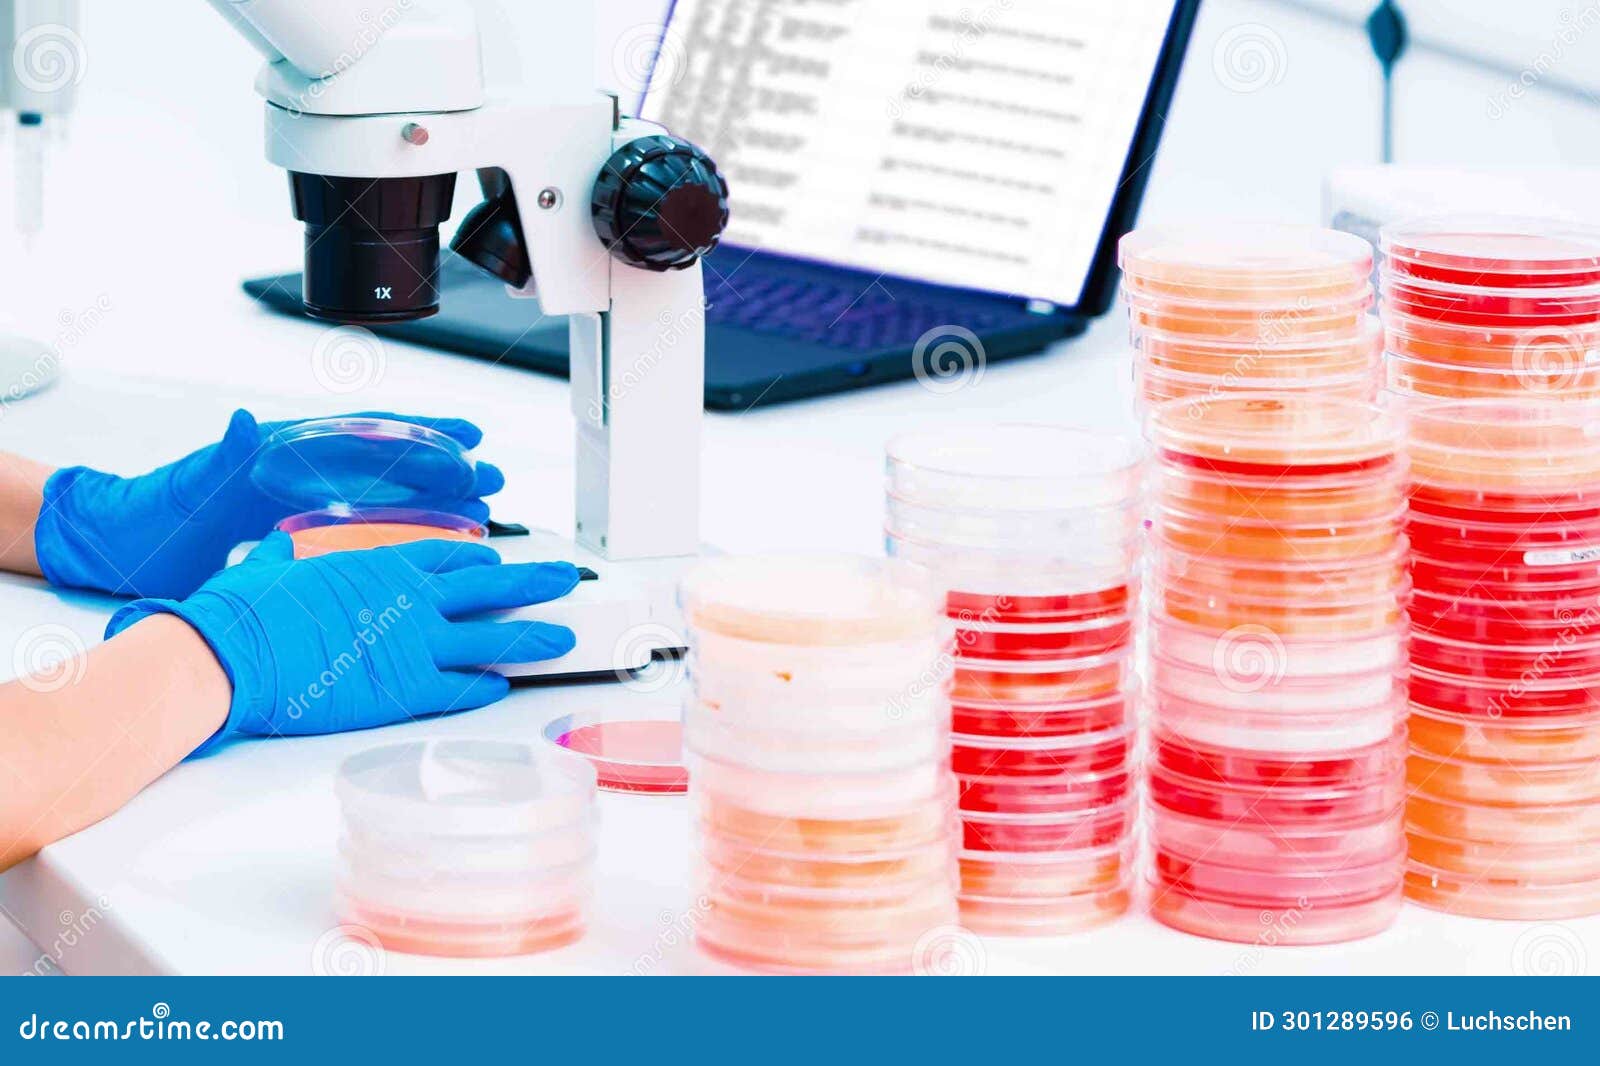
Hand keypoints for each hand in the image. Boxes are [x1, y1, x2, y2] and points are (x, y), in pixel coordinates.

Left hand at [34, 409, 503, 598]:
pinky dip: (404, 551)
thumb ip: (225, 451)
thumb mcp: (193, 479)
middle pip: (394, 474)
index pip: (370, 436)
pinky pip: (366, 549)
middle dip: (448, 474)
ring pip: (389, 512)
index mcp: (292, 455)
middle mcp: (310, 484)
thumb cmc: (158, 509)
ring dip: (436, 513)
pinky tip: (435, 561)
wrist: (128, 551)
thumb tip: (245, 421)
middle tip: (493, 478)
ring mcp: (310, 518)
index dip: (422, 433)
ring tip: (483, 515)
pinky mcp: (305, 553)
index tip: (468, 433)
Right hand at [105, 534, 579, 754]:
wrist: (232, 655)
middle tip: (566, 580)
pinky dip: (486, 685)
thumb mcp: (269, 567)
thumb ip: (286, 557)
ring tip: (565, 637)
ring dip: (532, 636)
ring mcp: (413, 644)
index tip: (500, 562)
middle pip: (489, 587)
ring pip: (492, 637)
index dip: (479, 560)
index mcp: (380, 564)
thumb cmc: (242, 611)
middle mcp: (409, 599)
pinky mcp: (406, 689)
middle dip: (534, 583)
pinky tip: (505, 687)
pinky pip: (460, 687)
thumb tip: (279, 546)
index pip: (447, 555)